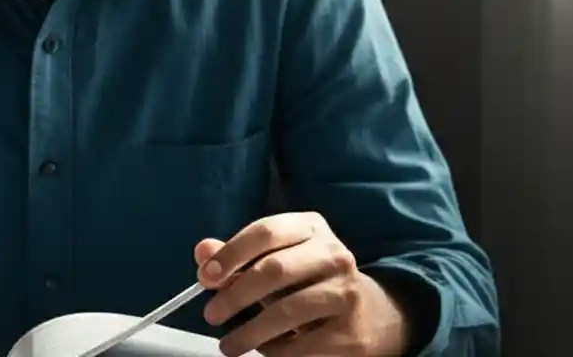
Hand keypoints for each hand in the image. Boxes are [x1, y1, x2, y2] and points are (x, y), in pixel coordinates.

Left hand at [195, 213, 409, 355]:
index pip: (266, 231)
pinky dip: (275, 351)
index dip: (231, 253)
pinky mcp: (350, 332)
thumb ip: (237, 255)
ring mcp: (346, 293)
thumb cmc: (308, 281)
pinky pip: (302, 346)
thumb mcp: (276, 258)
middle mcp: (334, 255)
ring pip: (287, 311)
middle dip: (235, 295)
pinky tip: (264, 350)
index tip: (205, 277)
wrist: (369, 313)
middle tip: (211, 314)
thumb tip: (203, 253)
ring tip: (228, 344)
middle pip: (274, 270)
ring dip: (249, 332)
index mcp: (311, 227)